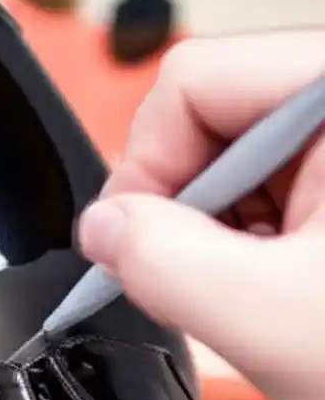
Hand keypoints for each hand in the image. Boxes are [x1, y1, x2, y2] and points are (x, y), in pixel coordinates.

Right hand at [78, 29, 324, 399]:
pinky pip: (292, 183)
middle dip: (194, 208)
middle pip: (221, 114)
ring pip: (251, 153)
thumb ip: (156, 260)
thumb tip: (104, 228)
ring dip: (231, 230)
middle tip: (208, 281)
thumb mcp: (267, 316)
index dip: (147, 169)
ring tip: (271, 295)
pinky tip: (294, 288)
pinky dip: (269, 240)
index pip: (197, 83)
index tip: (135, 240)